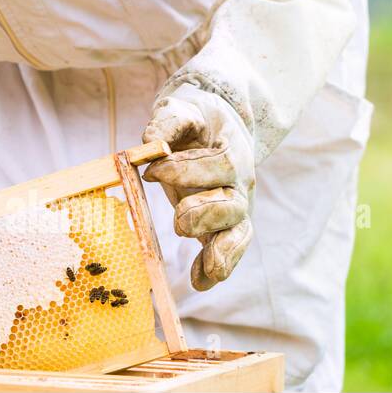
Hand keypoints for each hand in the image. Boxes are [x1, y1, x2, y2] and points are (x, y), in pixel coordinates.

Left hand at [141, 83, 255, 290]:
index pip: (219, 163)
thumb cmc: (196, 118)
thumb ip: (170, 121)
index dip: (187, 170)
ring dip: (222, 252)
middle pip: (233, 205)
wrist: (216, 126)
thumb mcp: (182, 109)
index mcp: (233, 150)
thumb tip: (151, 140)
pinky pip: (228, 250)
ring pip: (238, 233)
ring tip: (209, 269)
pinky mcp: (224, 225)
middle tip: (177, 223)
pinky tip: (200, 283)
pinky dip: (216, 268)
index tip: (151, 171)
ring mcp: (235, 207)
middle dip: (205, 215)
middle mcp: (240, 183)